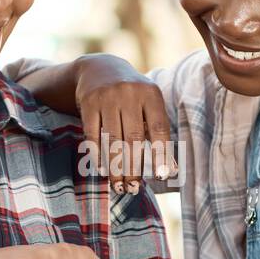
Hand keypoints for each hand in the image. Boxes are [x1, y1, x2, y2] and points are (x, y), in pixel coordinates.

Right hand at [73, 55, 176, 193]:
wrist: (100, 69)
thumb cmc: (132, 97)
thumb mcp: (149, 106)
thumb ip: (158, 134)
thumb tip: (171, 171)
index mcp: (151, 94)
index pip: (159, 128)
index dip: (161, 153)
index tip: (161, 175)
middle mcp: (130, 93)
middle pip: (133, 138)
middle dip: (133, 167)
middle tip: (133, 189)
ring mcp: (107, 97)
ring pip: (113, 140)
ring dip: (115, 167)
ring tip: (119, 187)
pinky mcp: (88, 103)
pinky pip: (93, 135)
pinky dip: (98, 156)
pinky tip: (102, 171)